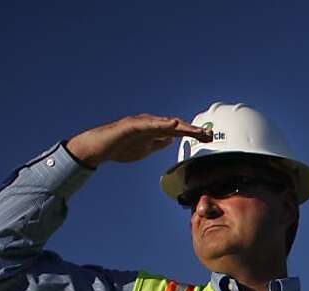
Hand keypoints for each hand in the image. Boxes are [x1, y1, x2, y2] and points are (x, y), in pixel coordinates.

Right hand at [65, 114, 212, 168]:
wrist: (99, 148)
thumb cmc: (120, 147)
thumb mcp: (146, 148)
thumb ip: (158, 142)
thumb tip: (172, 139)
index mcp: (154, 130)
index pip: (178, 131)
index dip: (193, 134)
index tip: (209, 138)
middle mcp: (150, 124)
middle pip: (175, 125)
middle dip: (192, 130)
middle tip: (209, 134)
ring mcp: (140, 123)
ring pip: (164, 123)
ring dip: (181, 126)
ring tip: (196, 130)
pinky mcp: (130, 125)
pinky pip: (148, 124)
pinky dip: (161, 123)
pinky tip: (172, 124)